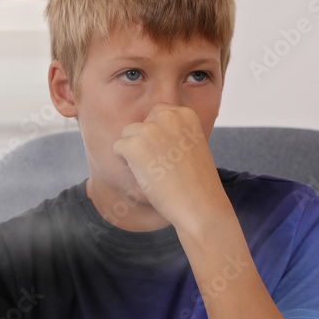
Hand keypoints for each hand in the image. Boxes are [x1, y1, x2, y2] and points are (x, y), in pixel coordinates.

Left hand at [112, 103, 228, 232]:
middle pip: (141, 124)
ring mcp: (149, 130)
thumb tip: (149, 132)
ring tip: (152, 170)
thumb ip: (174, 132)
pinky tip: (143, 175)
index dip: (158, 135)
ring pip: (128, 134)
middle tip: (160, 164)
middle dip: (144, 142)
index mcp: (185, 114)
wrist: (200, 205)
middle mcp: (168, 116)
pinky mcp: (134, 146)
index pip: (159, 112)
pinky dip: (125, 163)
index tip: (169, 153)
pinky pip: (118, 148)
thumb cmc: (196, 182)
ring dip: (134, 152)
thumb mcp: (192, 145)